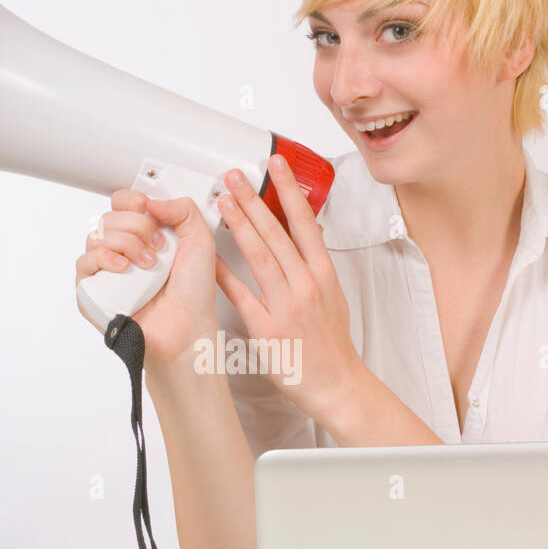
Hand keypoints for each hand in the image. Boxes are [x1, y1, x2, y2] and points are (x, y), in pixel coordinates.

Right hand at [75, 185, 221, 366]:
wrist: (188, 328)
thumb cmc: (193, 294)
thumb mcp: (200, 240)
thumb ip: (182, 209)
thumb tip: (149, 200)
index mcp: (144, 234)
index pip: (122, 203)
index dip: (133, 203)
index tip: (150, 214)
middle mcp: (123, 250)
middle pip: (109, 217)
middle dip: (136, 227)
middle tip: (157, 247)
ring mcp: (107, 271)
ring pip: (96, 236)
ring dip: (126, 244)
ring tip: (148, 266)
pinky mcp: (94, 291)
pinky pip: (84, 263)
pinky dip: (104, 260)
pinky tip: (125, 270)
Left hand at [213, 154, 366, 426]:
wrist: (337, 384)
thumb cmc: (332, 345)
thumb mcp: (333, 297)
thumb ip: (315, 267)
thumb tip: (306, 237)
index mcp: (323, 274)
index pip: (305, 222)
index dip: (288, 190)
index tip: (276, 164)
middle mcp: (306, 285)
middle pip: (277, 233)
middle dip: (254, 200)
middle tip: (234, 175)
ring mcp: (287, 306)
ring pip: (260, 256)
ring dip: (240, 225)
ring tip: (222, 201)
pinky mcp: (268, 329)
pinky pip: (242, 296)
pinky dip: (225, 275)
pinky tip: (210, 256)